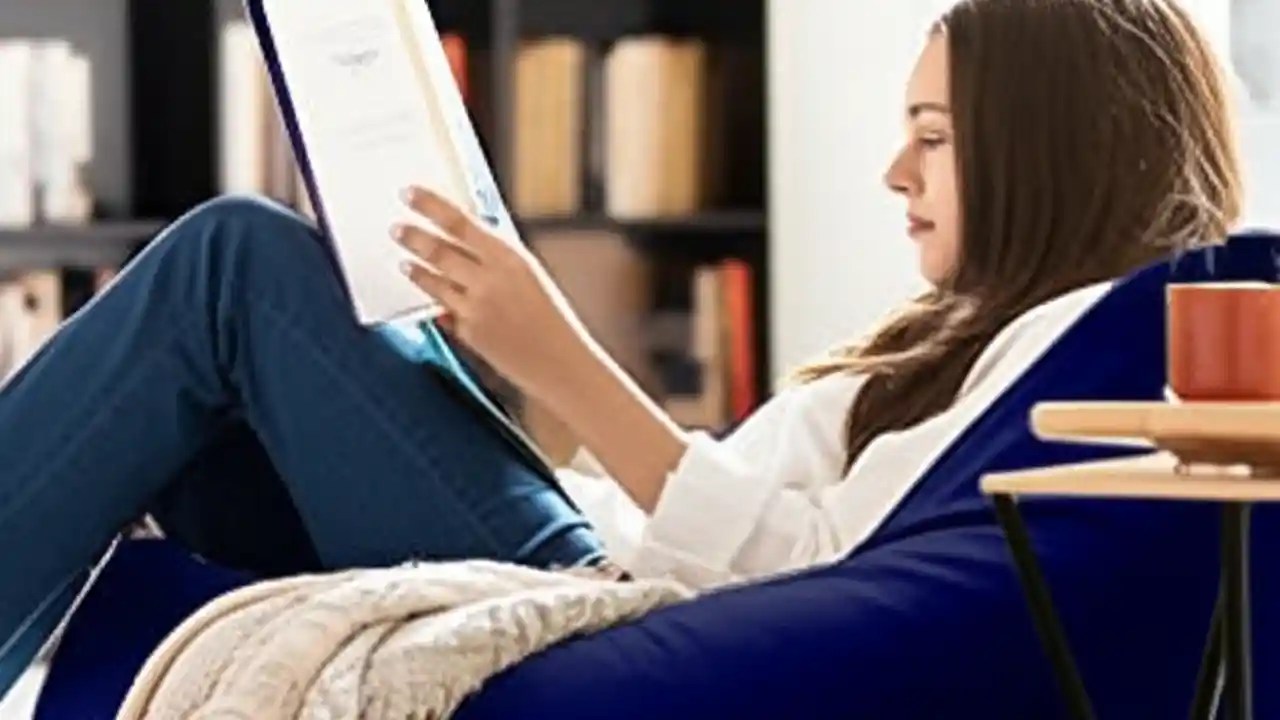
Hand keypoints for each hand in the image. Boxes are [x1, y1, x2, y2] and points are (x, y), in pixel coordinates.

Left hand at [392, 185, 596, 403]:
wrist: (560, 362)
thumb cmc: (551, 317)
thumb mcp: (529, 276)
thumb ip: (497, 258)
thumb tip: (467, 239)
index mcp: (509, 258)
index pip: (460, 223)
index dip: (430, 206)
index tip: (409, 193)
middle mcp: (488, 280)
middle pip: (439, 251)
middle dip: (413, 237)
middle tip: (396, 228)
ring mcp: (474, 308)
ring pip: (433, 282)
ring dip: (415, 270)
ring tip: (402, 262)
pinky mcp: (467, 333)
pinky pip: (444, 311)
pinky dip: (435, 301)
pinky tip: (427, 298)